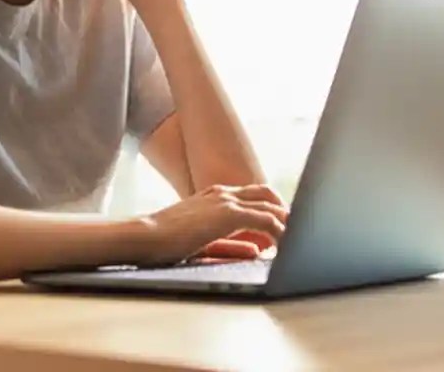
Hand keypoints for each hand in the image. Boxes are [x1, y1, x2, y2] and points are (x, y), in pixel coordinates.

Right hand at [136, 184, 287, 265]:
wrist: (145, 236)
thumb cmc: (165, 242)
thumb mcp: (203, 242)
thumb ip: (231, 244)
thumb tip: (257, 249)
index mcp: (214, 196)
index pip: (252, 196)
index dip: (271, 209)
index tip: (283, 226)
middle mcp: (223, 193)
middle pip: (267, 194)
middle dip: (284, 210)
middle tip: (295, 230)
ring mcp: (226, 201)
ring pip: (270, 205)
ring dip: (286, 221)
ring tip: (298, 238)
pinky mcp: (228, 214)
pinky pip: (265, 220)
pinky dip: (280, 232)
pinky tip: (285, 245)